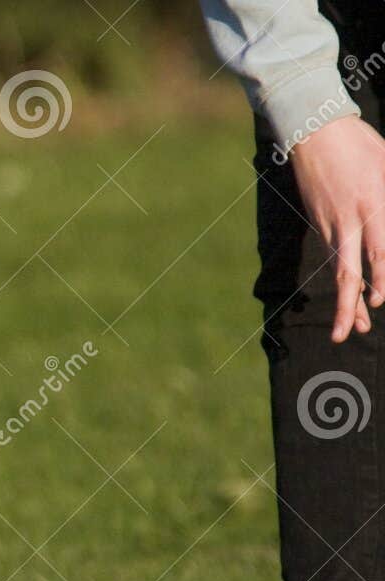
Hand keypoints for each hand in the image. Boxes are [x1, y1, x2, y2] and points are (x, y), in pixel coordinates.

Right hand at [288, 115, 384, 341]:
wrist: (316, 131)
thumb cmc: (363, 144)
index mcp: (374, 206)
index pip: (379, 254)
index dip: (380, 281)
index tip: (378, 303)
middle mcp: (351, 221)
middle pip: (348, 273)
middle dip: (348, 307)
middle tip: (346, 336)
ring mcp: (332, 224)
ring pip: (338, 271)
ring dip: (345, 302)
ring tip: (349, 330)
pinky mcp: (321, 222)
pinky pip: (333, 257)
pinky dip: (341, 279)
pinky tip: (348, 292)